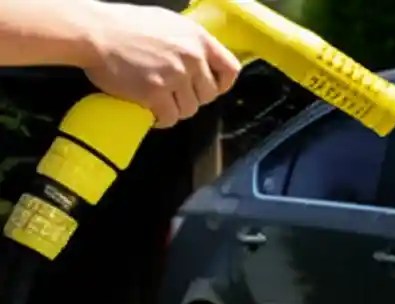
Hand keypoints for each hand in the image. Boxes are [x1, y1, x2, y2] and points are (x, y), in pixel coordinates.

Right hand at [80, 2, 240, 128]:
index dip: (222, 84)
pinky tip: (150, 113)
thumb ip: (189, 42)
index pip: (230, 69)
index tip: (210, 88)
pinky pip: (169, 118)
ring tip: (159, 101)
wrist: (94, 31)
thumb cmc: (125, 24)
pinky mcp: (156, 93)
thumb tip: (202, 60)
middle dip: (192, 98)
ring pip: (189, 109)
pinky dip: (160, 120)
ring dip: (175, 109)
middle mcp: (192, 58)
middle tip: (173, 95)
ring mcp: (175, 76)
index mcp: (199, 39)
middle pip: (208, 95)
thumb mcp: (168, 23)